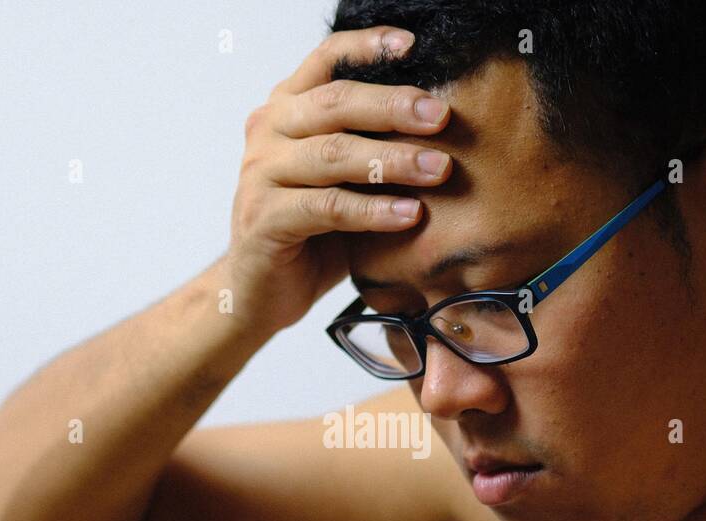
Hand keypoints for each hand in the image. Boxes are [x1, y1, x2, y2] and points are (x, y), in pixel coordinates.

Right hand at [223, 25, 452, 333]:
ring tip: (439, 169)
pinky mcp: (264, 218)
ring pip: (333, 153)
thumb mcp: (346, 180)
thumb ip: (373, 146)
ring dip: (392, 160)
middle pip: (335, 102)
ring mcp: (261, 174)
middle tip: (441, 116)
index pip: (326, 61)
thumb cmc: (312, 233)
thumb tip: (445, 122)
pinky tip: (409, 214)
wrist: (260, 291)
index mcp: (287, 109)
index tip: (413, 45)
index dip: (367, 47)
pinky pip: (328, 207)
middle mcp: (269, 132)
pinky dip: (373, 210)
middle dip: (394, 106)